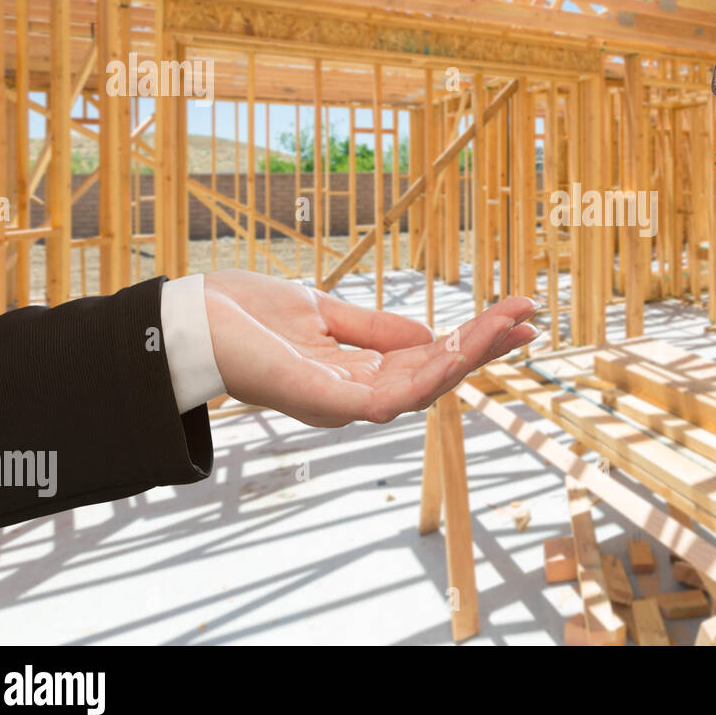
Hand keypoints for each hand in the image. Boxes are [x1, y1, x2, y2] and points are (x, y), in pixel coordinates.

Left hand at [200, 269, 537, 426]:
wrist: (185, 320)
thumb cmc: (242, 316)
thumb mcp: (322, 312)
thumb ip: (373, 328)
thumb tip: (430, 335)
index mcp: (356, 374)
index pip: (428, 361)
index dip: (472, 341)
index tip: (515, 313)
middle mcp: (355, 396)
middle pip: (436, 376)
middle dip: (485, 348)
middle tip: (531, 318)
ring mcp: (341, 402)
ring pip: (424, 387)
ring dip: (469, 356)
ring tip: (510, 325)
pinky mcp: (326, 402)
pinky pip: (391, 396)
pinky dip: (430, 373)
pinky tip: (459, 348)